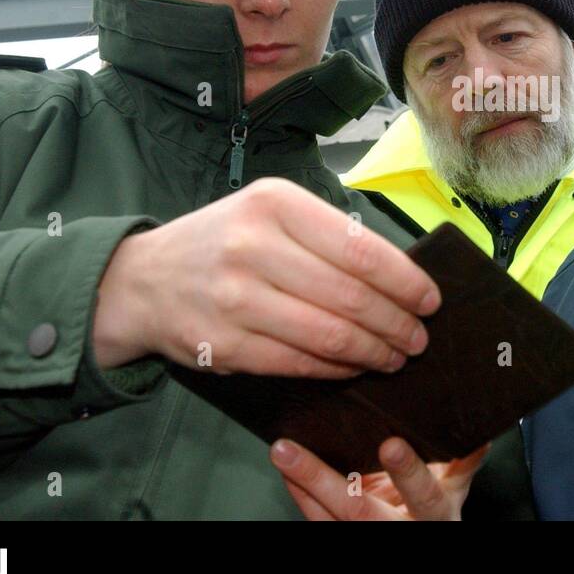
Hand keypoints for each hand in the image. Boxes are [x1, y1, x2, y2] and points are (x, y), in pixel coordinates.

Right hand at [93, 177, 439, 376]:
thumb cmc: (224, 242)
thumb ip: (327, 236)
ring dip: (373, 352)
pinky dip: (337, 368)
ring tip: (395, 357)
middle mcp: (254, 247)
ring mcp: (236, 299)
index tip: (430, 300)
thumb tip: (400, 275)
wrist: (143, 279)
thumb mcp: (270, 213)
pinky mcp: (225, 346)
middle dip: (397, 323)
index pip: (360, 248)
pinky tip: (354, 366)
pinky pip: (299, 363)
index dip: (405, 281)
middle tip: (419, 338)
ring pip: (329, 335)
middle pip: (351, 296)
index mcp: (275, 204)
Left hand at [270, 437, 487, 519]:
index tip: (391, 444)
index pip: (421, 495)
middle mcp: (395, 530)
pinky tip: (286, 471)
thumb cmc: (435, 512)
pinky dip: (300, 493)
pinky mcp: (343, 534)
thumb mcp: (456, 488)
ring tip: (282, 453)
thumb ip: (464, 461)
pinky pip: (318, 519)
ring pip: (326, 517)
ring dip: (300, 483)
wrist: (420, 540)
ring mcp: (365, 536)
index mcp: (431, 515)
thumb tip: (481, 433)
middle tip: (290, 450)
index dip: (406, 472)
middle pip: (355, 509)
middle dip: (320, 479)